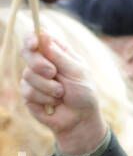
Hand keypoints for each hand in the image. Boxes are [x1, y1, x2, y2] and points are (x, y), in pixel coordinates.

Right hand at [19, 34, 107, 155]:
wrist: (79, 119)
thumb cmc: (83, 93)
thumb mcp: (77, 72)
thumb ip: (61, 56)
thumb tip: (44, 36)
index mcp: (57, 53)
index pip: (38, 38)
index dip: (32, 38)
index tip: (34, 44)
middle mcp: (43, 63)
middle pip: (27, 53)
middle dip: (39, 63)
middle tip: (53, 73)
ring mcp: (33, 78)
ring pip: (28, 74)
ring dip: (48, 86)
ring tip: (62, 93)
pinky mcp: (28, 94)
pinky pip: (28, 91)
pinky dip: (44, 97)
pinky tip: (54, 102)